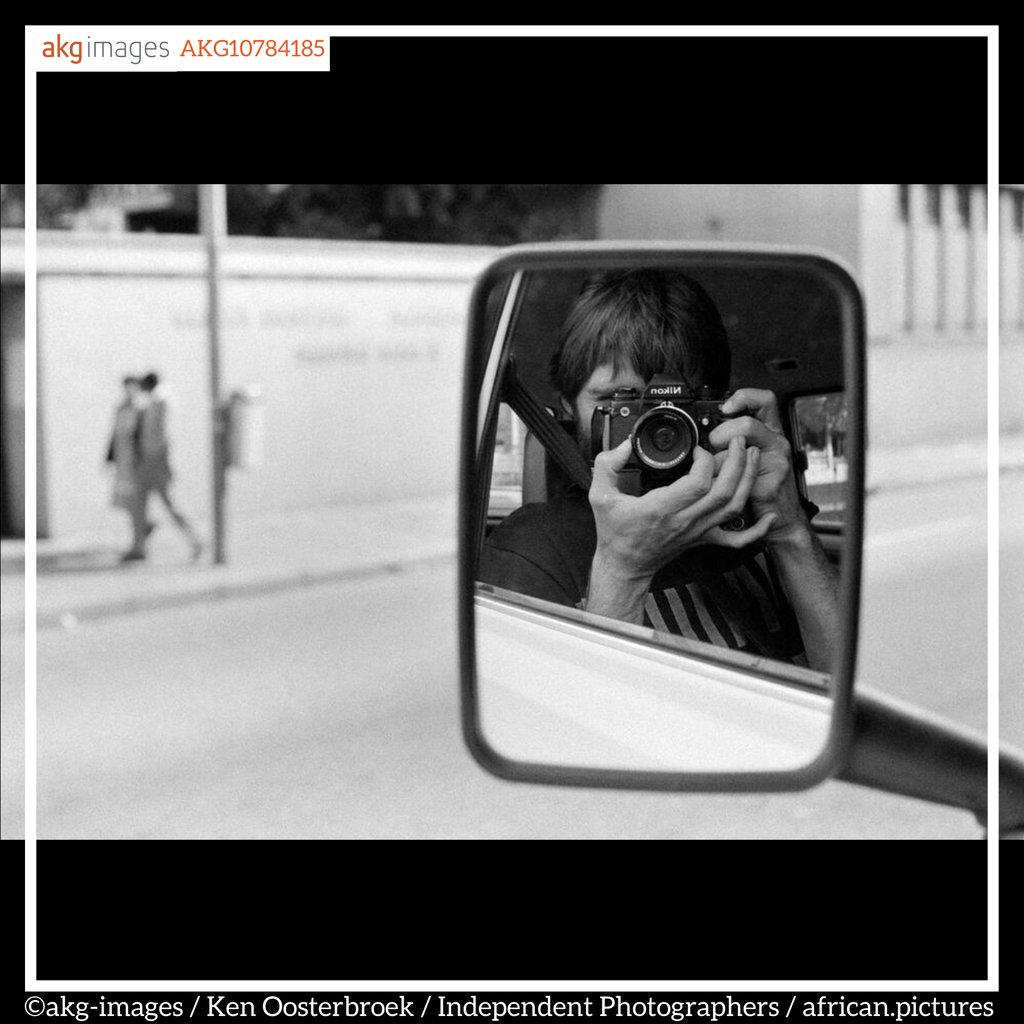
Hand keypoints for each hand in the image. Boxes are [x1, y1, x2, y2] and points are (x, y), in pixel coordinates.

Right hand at [589, 435, 776, 582]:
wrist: (624, 565)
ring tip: (751, 456)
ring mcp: (698, 530)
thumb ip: (607, 465)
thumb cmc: (615, 533)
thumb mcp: (600, 496)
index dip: (704, 460)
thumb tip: (625, 445)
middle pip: (724, 491)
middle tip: (737, 440)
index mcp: (662, 508)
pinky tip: (768, 516)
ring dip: (748, 479)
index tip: (697, 448)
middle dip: (736, 461)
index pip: (697, 483)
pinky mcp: (703, 538)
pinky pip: (737, 538)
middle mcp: (685, 520)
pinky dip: (758, 529)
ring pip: (734, 506)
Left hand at [710, 389, 805, 542]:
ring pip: (743, 445)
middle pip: (748, 423)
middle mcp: (777, 442)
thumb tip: (705, 431)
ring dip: (721, 454)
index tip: (725, 408)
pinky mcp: (770, 482)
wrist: (779, 518)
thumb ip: (733, 439)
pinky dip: (724, 475)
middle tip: (714, 445)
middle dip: (722, 433)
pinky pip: (740, 472)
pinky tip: (721, 480)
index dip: (744, 398)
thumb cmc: (760, 484)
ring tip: (717, 464)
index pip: (764, 400)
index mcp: (771, 431)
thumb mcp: (748, 454)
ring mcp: (776, 461)